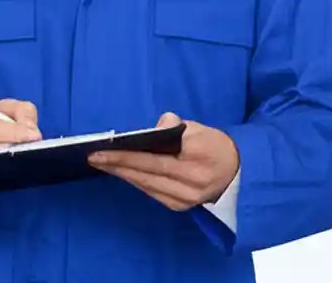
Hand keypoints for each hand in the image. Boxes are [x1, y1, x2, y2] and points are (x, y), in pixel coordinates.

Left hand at [88, 112, 238, 211]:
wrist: (239, 174)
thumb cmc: (215, 146)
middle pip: (145, 176)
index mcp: (198, 162)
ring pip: (145, 186)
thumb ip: (176, 126)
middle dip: (116, 165)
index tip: (101, 151)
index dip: (125, 156)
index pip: (154, 160)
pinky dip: (134, 181)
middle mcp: (191, 186)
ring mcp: (185, 201)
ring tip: (101, 162)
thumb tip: (158, 124)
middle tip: (92, 157)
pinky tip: (120, 171)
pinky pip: (150, 192)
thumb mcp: (200, 129)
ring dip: (121, 174)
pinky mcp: (180, 207)